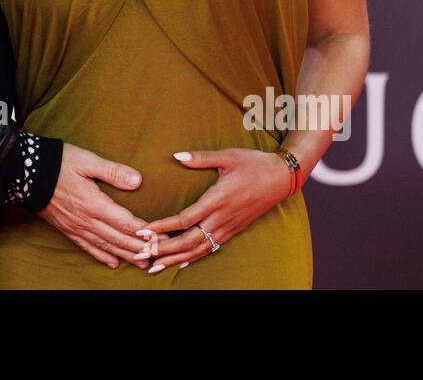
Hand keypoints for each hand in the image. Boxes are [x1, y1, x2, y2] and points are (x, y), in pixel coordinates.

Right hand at [38, 143, 156, 269]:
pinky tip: (113, 263)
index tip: (164, 237)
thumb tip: (138, 181)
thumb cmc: (58, 162)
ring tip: (144, 264)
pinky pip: (88, 247)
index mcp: (94, 204)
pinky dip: (102, 256)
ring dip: (126, 256)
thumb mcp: (87, 160)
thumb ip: (113, 171)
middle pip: (119, 239)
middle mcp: (87, 220)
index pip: (126, 223)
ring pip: (106, 247)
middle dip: (141, 249)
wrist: (24, 172)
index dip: (147, 232)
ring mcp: (76, 227)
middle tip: (161, 255)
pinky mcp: (67, 229)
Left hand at [139, 148, 289, 273]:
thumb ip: (200, 158)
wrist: (281, 177)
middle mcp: (222, 217)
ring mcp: (228, 226)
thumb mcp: (227, 156)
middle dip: (163, 250)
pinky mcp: (234, 229)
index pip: (185, 219)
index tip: (144, 231)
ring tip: (155, 266)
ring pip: (199, 249)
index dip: (163, 227)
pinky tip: (181, 263)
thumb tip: (176, 156)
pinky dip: (194, 257)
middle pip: (188, 240)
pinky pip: (211, 247)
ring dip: (176, 258)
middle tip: (141, 254)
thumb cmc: (254, 163)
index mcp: (217, 199)